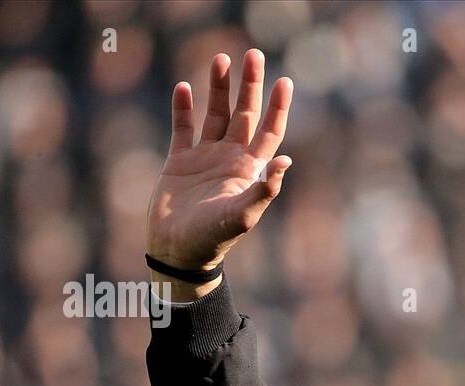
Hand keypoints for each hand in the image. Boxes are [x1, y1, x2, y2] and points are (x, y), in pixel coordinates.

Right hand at [146, 49, 292, 282]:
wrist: (178, 251)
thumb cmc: (213, 238)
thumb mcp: (242, 215)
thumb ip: (264, 189)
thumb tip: (286, 161)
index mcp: (248, 169)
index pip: (268, 131)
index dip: (277, 107)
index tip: (285, 81)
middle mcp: (230, 159)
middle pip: (244, 114)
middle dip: (250, 85)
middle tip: (254, 54)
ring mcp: (205, 158)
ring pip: (215, 114)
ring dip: (219, 88)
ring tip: (221, 59)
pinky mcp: (179, 162)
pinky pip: (182, 128)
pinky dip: (182, 108)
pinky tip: (184, 87)